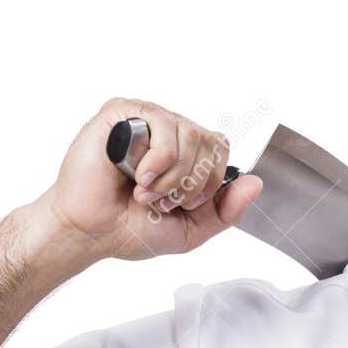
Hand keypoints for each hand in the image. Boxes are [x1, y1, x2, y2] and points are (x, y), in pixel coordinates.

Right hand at [36, 97, 263, 263]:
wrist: (91, 233)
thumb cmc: (130, 229)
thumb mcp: (192, 229)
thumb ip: (226, 210)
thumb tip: (255, 183)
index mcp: (183, 153)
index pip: (220, 147)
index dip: (210, 179)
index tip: (185, 203)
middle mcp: (166, 132)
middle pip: (209, 140)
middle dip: (191, 182)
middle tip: (161, 200)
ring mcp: (144, 120)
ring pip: (189, 133)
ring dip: (172, 175)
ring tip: (145, 192)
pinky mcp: (121, 113)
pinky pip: (160, 120)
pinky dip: (158, 157)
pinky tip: (139, 175)